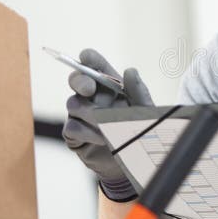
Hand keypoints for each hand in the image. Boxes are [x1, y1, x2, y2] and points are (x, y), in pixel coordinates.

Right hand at [62, 48, 153, 201]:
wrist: (133, 162)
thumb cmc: (140, 132)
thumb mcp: (145, 112)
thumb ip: (139, 91)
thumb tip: (130, 71)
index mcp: (110, 86)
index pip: (96, 66)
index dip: (89, 59)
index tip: (86, 55)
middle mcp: (92, 96)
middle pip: (76, 80)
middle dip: (81, 81)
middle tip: (90, 88)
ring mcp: (80, 114)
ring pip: (73, 104)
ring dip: (91, 113)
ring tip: (110, 125)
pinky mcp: (74, 134)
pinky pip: (72, 126)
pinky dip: (88, 132)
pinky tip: (103, 138)